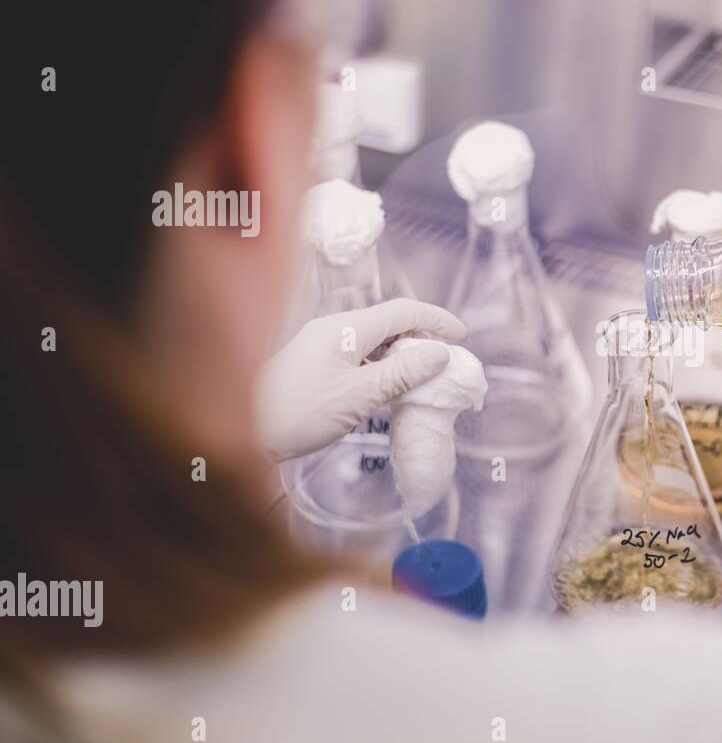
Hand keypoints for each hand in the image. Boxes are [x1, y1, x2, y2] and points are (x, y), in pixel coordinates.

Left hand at [257, 298, 467, 461]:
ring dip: (401, 355)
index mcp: (345, 328)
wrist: (237, 431)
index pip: (403, 311)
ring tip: (422, 381)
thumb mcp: (357, 397)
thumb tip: (439, 354)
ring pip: (373, 340)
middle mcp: (333, 328)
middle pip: (389, 323)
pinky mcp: (314, 363)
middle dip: (421, 339)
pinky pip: (358, 355)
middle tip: (445, 366)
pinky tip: (388, 388)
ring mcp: (321, 345)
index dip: (436, 320)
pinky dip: (381, 366)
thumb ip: (401, 374)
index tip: (463, 335)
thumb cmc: (296, 413)